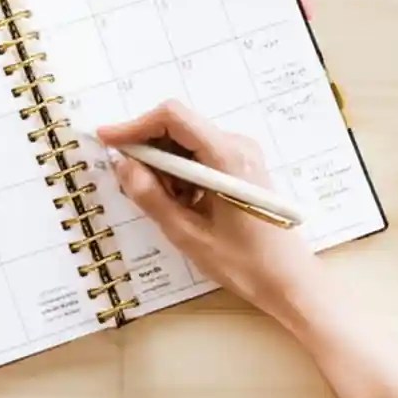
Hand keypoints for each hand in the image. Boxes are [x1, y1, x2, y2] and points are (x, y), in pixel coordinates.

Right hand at [97, 101, 323, 315]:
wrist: (289, 280)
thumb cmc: (244, 263)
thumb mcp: (187, 234)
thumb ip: (151, 197)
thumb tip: (123, 165)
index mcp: (227, 157)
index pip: (173, 117)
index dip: (134, 125)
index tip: (108, 140)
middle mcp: (237, 145)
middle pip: (177, 127)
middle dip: (149, 152)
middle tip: (136, 188)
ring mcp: (241, 153)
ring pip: (185, 142)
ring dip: (165, 167)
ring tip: (168, 206)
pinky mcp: (240, 164)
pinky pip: (199, 155)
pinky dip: (180, 173)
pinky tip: (184, 205)